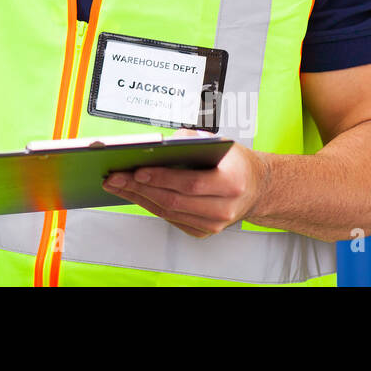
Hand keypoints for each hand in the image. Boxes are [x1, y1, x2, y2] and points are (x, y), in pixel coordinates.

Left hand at [100, 129, 270, 237]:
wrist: (256, 187)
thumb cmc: (234, 162)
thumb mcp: (219, 142)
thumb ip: (191, 139)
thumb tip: (159, 144)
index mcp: (231, 183)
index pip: (190, 183)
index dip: (161, 178)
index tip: (137, 170)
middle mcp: (224, 208)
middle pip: (174, 201)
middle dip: (139, 188)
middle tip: (114, 177)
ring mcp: (214, 224)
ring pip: (169, 212)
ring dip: (138, 198)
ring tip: (116, 184)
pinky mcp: (203, 231)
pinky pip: (171, 219)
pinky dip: (149, 205)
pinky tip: (133, 194)